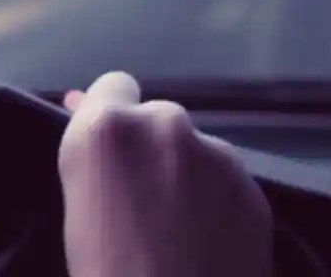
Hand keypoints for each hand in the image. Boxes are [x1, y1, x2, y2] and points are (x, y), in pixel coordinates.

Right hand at [58, 72, 272, 276]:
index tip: (110, 156)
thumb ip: (90, 154)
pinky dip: (218, 205)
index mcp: (105, 130)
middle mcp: (165, 124)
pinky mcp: (254, 189)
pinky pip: (228, 183)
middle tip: (139, 206)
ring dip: (187, 175)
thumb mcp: (76, 210)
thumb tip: (86, 103)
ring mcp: (217, 155)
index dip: (111, 118)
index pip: (113, 85)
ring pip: (196, 151)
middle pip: (157, 118)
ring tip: (177, 234)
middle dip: (151, 149)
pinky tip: (208, 247)